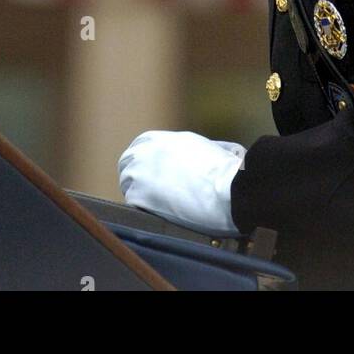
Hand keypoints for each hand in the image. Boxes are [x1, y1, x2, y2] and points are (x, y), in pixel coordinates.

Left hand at [118, 130, 246, 235]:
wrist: (226, 189)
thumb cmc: (227, 169)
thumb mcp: (208, 146)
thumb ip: (195, 150)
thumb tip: (205, 154)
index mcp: (162, 139)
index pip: (139, 147)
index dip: (142, 162)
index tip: (147, 173)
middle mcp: (146, 151)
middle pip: (126, 163)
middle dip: (133, 176)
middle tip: (146, 191)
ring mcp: (140, 172)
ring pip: (127, 183)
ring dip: (137, 192)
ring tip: (154, 206)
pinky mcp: (139, 195)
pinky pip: (131, 201)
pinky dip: (141, 208)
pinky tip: (156, 213)